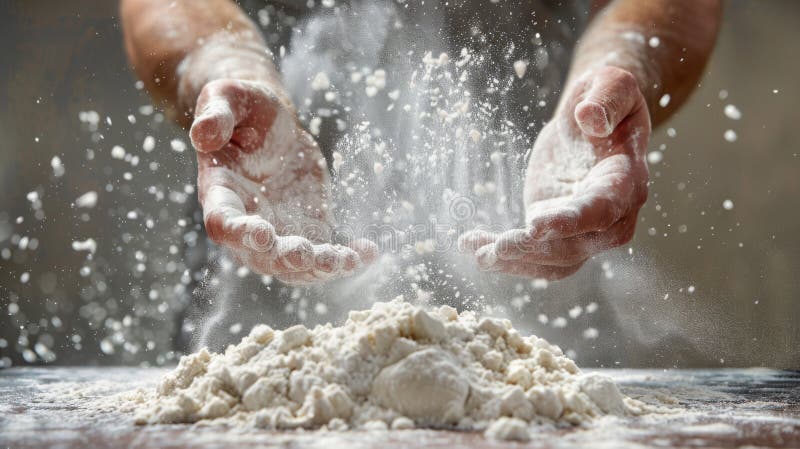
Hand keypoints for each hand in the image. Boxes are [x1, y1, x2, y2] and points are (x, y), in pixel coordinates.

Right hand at [190, 79, 376, 284]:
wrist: (271, 124)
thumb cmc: (243, 109)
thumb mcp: (226, 97)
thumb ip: (216, 114)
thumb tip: (202, 135)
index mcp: (221, 192)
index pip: (223, 221)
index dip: (240, 233)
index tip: (262, 234)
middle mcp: (246, 221)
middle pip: (260, 255)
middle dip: (285, 258)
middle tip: (308, 253)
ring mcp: (277, 231)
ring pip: (293, 265)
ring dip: (319, 268)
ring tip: (348, 260)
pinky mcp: (306, 230)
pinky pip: (323, 255)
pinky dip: (346, 259)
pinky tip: (369, 252)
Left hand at [459, 67, 649, 279]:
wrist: (597, 119)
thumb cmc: (606, 98)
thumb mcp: (611, 84)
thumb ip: (607, 98)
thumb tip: (590, 118)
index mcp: (627, 179)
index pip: (602, 209)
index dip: (570, 221)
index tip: (534, 224)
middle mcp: (613, 215)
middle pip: (577, 246)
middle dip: (536, 250)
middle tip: (497, 246)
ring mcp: (586, 229)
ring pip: (556, 262)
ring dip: (516, 262)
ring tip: (477, 253)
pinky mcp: (560, 231)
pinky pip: (538, 256)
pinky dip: (507, 257)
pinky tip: (474, 246)